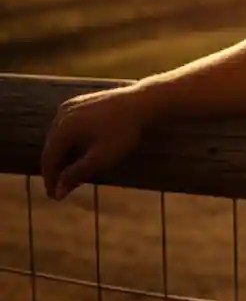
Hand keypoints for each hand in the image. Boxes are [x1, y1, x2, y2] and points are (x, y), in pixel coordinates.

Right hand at [41, 84, 153, 200]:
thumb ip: (78, 174)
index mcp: (63, 128)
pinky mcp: (79, 102)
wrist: (142, 102)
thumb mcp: (102, 157)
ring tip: (67, 174)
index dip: (51, 180)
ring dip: (62, 155)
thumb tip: (58, 191)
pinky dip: (69, 142)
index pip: (48, 159)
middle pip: (51, 148)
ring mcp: (69, 106)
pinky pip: (67, 126)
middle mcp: (61, 115)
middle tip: (60, 189)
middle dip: (55, 169)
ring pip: (58, 137)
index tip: (55, 197)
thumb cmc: (124, 131)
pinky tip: (77, 152)